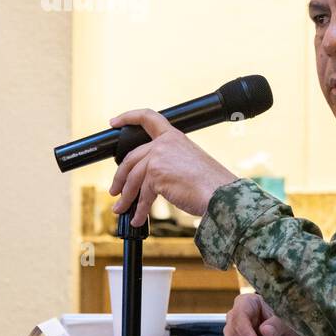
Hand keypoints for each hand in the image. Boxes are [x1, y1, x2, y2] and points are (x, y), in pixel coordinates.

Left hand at [108, 109, 237, 226]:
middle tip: (116, 190)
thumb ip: (169, 162)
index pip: (148, 118)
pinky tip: (137, 218)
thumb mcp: (189, 163)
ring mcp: (159, 158)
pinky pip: (142, 194)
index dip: (128, 117)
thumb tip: (148, 179)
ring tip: (121, 208)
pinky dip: (138, 209)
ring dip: (126, 197)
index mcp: (174, 137)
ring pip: (133, 178)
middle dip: (120, 177)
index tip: (114, 122)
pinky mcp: (156, 175)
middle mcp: (165, 143)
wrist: (221, 194)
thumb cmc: (211, 183)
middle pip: (131, 158)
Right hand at [224, 292, 300, 335]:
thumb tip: (265, 330)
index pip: (239, 315)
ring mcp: (235, 332)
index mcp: (246, 302)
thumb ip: (277, 324)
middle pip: (234, 333)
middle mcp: (236, 317)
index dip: (244, 330)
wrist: (286, 330)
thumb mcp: (286, 318)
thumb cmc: (284, 318)